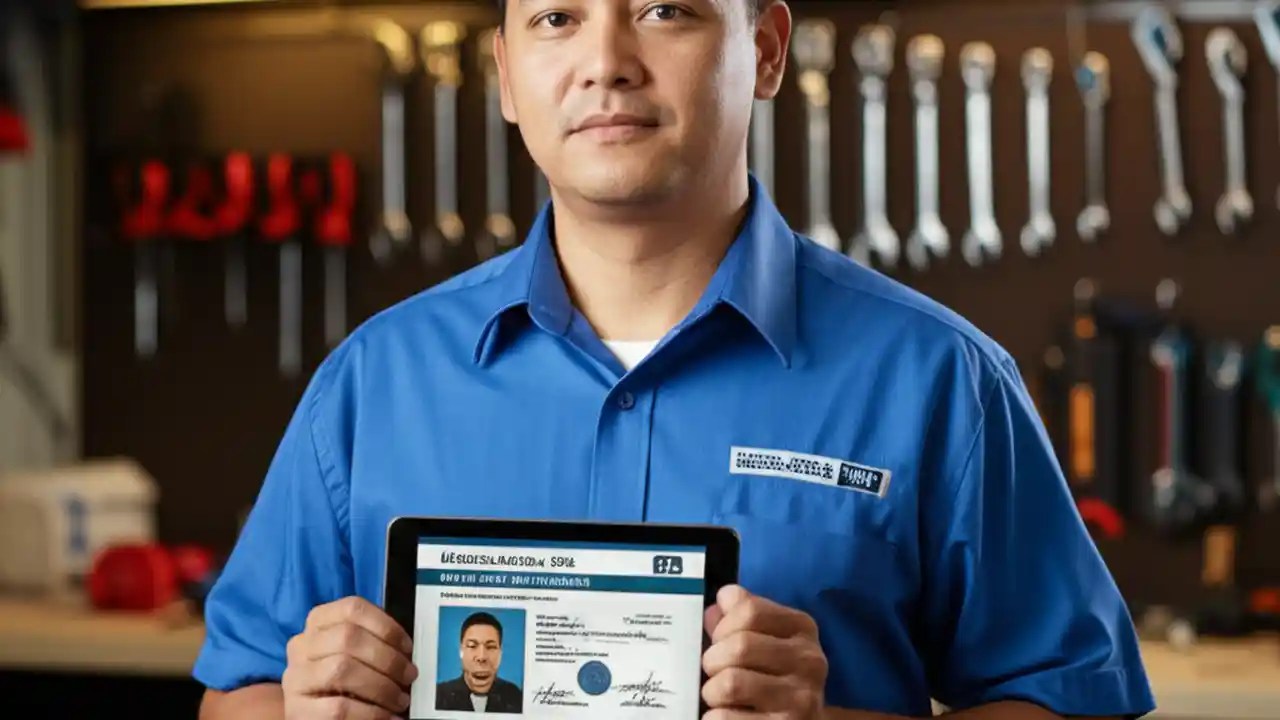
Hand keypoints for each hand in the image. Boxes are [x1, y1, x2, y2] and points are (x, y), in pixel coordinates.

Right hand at [282, 596, 418, 719]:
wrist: (319, 714)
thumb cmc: (344, 681)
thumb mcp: (355, 653)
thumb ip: (374, 643)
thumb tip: (408, 651)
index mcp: (319, 623)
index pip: (352, 609)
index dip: (386, 626)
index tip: (407, 647)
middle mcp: (302, 646)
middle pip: (348, 638)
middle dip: (388, 658)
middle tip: (409, 675)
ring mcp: (296, 678)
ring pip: (341, 669)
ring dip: (381, 686)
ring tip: (400, 699)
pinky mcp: (298, 710)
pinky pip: (339, 708)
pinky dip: (371, 713)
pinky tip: (388, 717)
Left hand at [701, 585, 828, 718]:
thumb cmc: (774, 679)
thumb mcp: (765, 642)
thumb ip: (738, 620)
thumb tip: (718, 602)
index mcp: (802, 629)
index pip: (750, 611)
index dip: (723, 625)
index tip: (721, 640)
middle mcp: (808, 661)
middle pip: (739, 646)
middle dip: (713, 660)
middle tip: (715, 672)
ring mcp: (800, 699)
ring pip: (731, 683)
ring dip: (712, 691)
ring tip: (720, 697)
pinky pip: (724, 718)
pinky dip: (714, 717)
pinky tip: (726, 715)